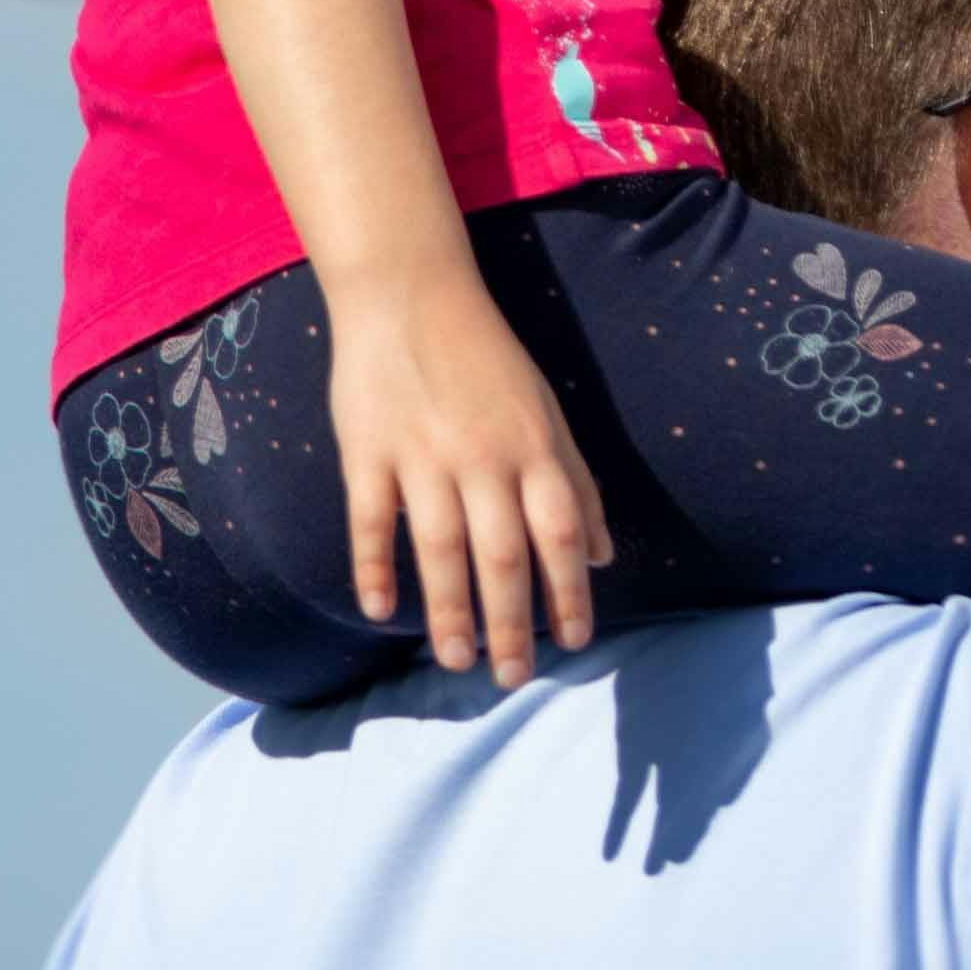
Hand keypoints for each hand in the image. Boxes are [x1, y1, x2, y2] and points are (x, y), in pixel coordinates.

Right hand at [327, 268, 607, 688]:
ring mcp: (421, 454)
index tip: (576, 643)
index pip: (561, 534)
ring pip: (438, 549)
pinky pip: (371, 520)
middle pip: (502, 556)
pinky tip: (380, 611)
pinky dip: (374, 567)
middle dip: (512, 625)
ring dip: (450, 612)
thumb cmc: (486, 357)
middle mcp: (482, 456)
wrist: (409, 290)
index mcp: (533, 445)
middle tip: (512, 679)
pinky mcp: (367, 451)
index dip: (571, 593)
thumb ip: (576, 481)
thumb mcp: (546, 410)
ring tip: (458, 661)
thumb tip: (603, 557)